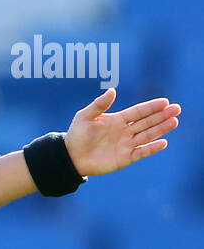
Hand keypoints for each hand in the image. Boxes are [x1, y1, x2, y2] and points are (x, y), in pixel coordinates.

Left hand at [65, 87, 180, 176]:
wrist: (70, 157)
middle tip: (177, 109)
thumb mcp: (85, 116)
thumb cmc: (77, 135)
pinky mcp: (124, 159)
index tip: (165, 102)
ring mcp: (125, 145)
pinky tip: (163, 142)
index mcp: (118, 120)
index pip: (139, 112)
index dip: (151, 107)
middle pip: (147, 122)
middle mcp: (124, 131)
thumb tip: (112, 90)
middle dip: (162, 116)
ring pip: (147, 136)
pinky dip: (151, 148)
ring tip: (174, 122)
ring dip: (161, 129)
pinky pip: (141, 152)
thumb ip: (99, 104)